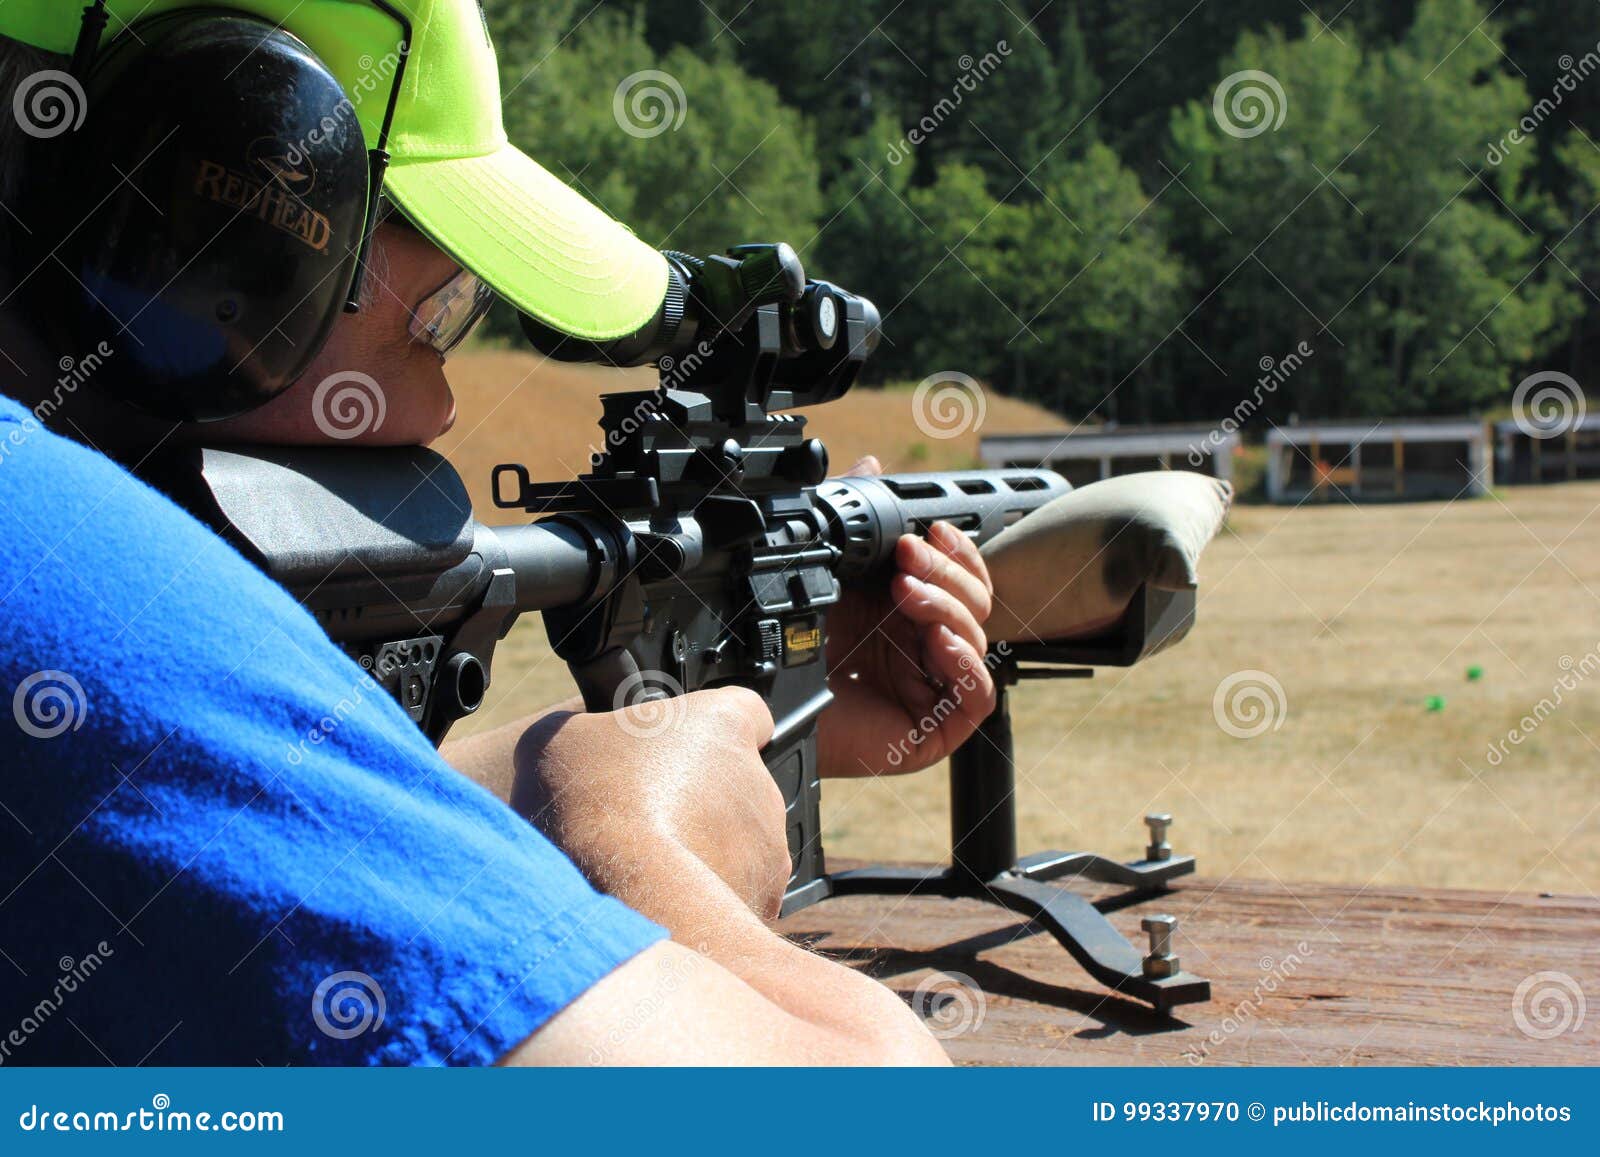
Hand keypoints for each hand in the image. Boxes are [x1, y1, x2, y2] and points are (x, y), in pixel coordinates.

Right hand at [509, 687, 789, 919]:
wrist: (620, 897)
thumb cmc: (593, 805)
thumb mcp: (558, 739)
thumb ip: (586, 728)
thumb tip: (581, 738)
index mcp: (722, 723)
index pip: (747, 710)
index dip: (717, 728)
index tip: (688, 745)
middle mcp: (759, 779)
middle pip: (735, 782)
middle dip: (698, 799)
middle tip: (644, 816)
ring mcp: (768, 843)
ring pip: (740, 842)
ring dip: (705, 849)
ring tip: (649, 866)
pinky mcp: (764, 899)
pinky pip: (738, 892)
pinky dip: (708, 898)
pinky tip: (665, 901)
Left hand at [817, 456, 997, 776]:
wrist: (763, 698)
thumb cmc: (792, 646)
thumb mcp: (832, 573)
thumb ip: (854, 521)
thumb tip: (872, 466)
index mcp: (912, 616)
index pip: (965, 581)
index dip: (960, 552)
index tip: (934, 529)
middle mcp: (926, 651)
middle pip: (976, 604)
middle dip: (947, 572)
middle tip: (907, 557)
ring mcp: (931, 691)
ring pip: (978, 642)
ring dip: (948, 608)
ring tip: (906, 593)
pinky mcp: (932, 732)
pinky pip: (977, 698)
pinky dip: (966, 664)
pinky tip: (937, 641)